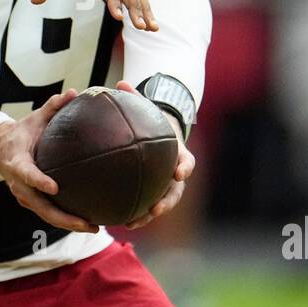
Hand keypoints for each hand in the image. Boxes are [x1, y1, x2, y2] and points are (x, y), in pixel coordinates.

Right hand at [0, 89, 99, 234]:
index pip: (27, 174)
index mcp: (17, 163)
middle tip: (86, 223)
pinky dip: (66, 220)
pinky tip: (87, 223)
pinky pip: (49, 214)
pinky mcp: (31, 202)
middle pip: (41, 206)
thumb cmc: (22, 132)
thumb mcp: (34, 118)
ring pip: (46, 215)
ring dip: (68, 224)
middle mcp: (19, 184)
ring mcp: (25, 196)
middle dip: (64, 218)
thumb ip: (52, 107)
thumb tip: (72, 92)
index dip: (39, 181)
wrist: (0, 149)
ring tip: (93, 227)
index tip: (54, 188)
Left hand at [113, 81, 193, 229]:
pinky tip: (120, 222)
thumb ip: (136, 99)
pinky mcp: (156, 192)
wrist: (162, 135)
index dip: (184, 167)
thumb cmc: (154, 122)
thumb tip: (120, 83)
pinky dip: (138, 214)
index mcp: (179, 153)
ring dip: (150, 214)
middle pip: (177, 190)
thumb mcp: (148, 109)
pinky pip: (148, 206)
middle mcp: (176, 172)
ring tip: (133, 222)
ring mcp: (167, 185)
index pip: (187, 161)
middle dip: (167, 201)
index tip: (179, 172)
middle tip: (156, 210)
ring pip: (163, 203)